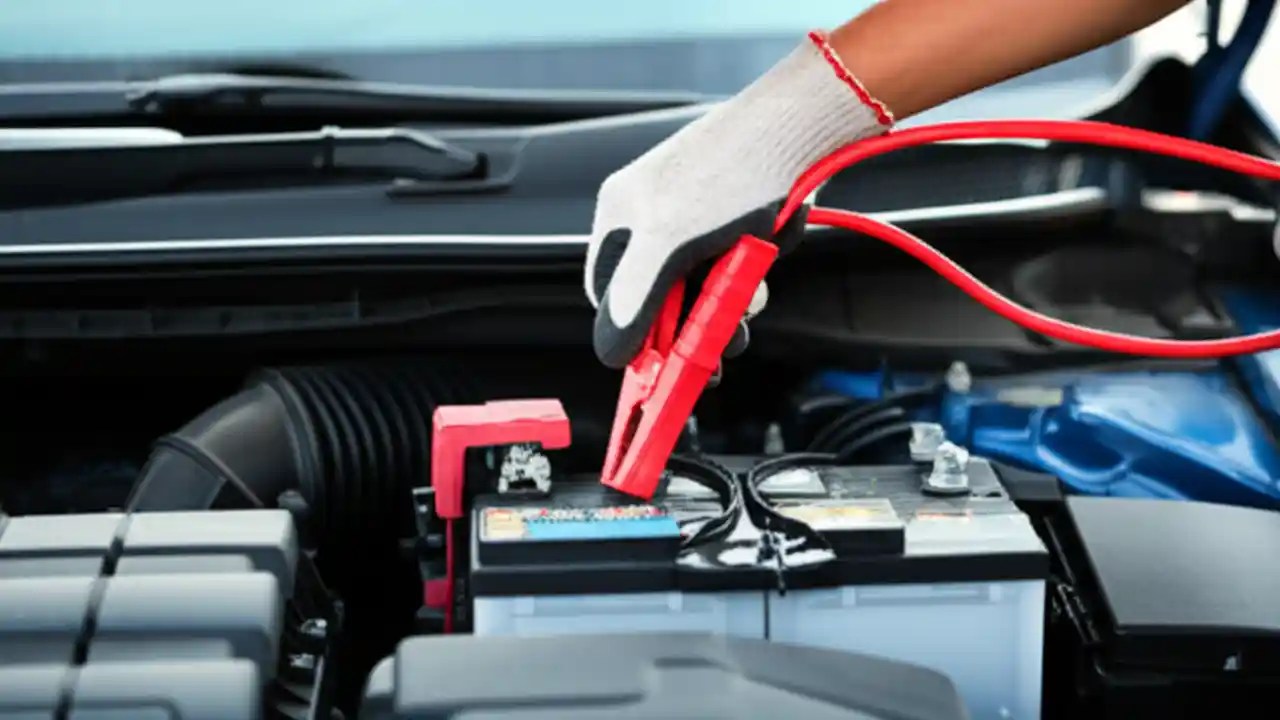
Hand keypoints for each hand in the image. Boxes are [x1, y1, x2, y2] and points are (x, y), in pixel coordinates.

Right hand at [584, 32, 891, 367]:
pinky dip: (749, 278)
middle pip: (660, 300)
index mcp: (622, 217)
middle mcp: (653, 219)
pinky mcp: (734, 224)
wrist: (803, 128)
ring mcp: (695, 222)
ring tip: (748, 305)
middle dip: (692, 327)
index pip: (609, 298)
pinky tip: (763, 265)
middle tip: (718, 349)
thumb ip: (633, 300)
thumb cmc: (735, 169)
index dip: (634, 336)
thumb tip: (609, 352)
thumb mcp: (670, 242)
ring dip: (727, 307)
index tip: (663, 366)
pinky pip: (734, 271)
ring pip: (701, 291)